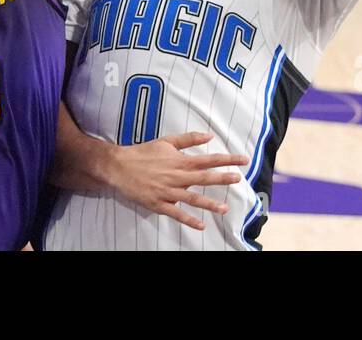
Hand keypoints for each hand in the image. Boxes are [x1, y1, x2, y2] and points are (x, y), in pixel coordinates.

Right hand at [104, 131, 247, 230]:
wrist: (119, 166)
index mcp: (180, 160)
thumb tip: (209, 136)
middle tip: (239, 179)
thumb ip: (188, 139)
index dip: (227, 159)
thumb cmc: (144, 153)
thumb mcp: (166, 141)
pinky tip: (200, 225)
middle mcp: (176, 176)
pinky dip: (188, 219)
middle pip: (204, 177)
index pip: (208, 159)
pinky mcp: (158, 203)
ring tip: (224, 208)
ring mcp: (168, 191)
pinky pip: (176, 213)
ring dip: (209, 204)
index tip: (243, 160)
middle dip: (223, 178)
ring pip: (192, 198)